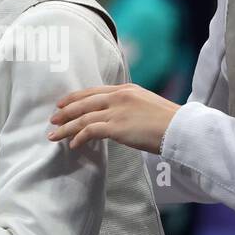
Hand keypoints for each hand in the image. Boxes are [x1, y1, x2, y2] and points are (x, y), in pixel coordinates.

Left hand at [47, 83, 179, 152]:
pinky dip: (78, 137)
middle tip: (53, 120)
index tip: (62, 104)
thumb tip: (119, 118)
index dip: (75, 98)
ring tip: (54, 135)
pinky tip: (73, 144)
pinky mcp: (117, 127)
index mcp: (126, 89)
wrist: (181, 128)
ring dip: (66, 127)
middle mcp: (119, 96)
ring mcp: (117, 111)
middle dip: (65, 112)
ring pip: (83, 117)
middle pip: (84, 102)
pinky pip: (90, 131)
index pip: (94, 91)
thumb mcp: (147, 105)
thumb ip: (130, 107)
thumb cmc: (169, 122)